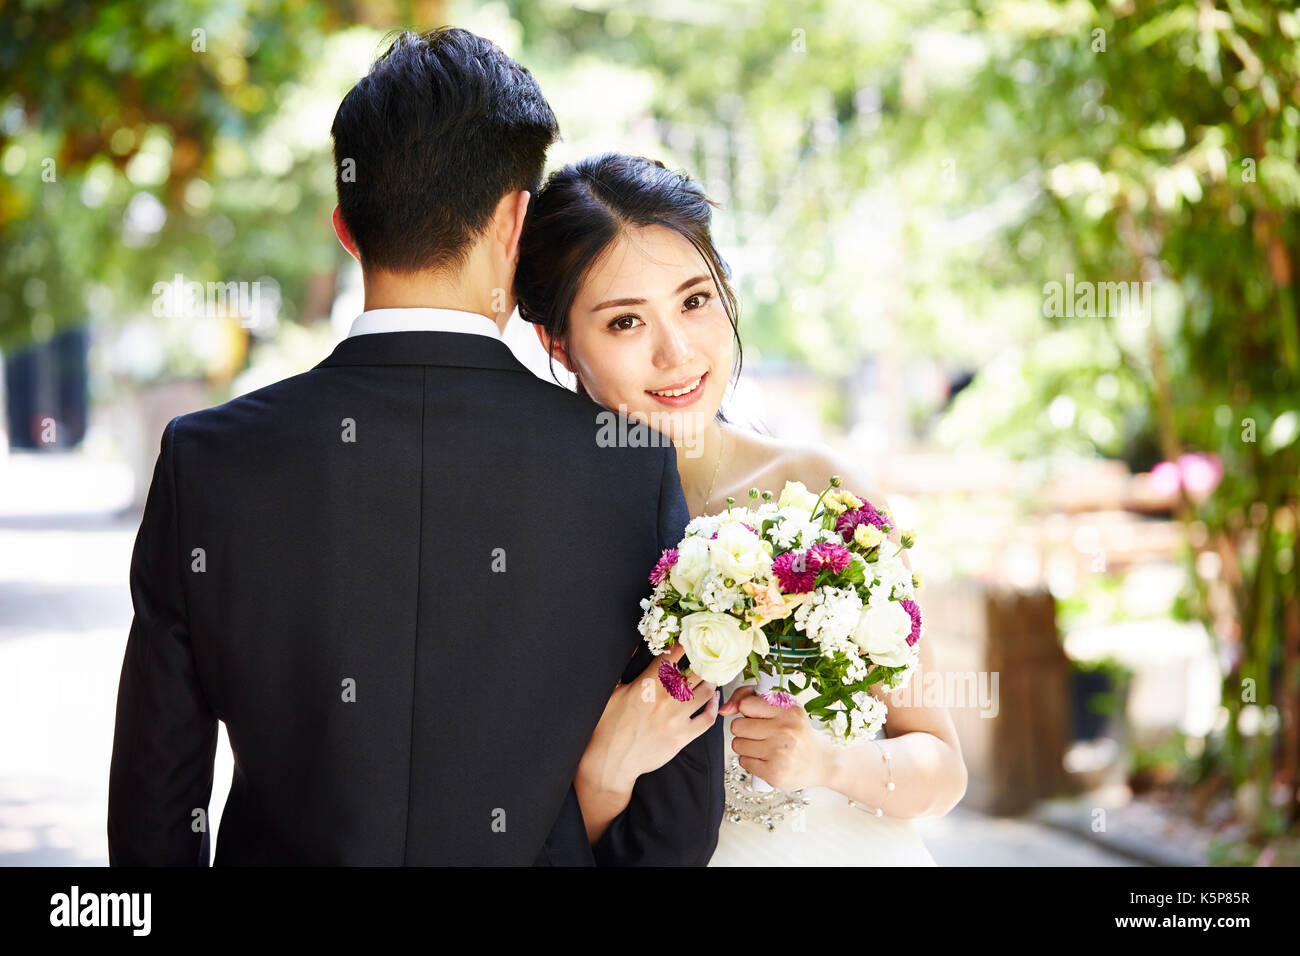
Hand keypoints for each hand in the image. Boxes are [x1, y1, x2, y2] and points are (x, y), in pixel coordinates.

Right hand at [577, 643, 719, 796]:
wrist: (612, 762)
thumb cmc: (608, 728)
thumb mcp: (611, 693)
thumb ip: (625, 670)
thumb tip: (632, 649)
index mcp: (647, 684)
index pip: (672, 656)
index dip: (684, 644)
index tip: (690, 640)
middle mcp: (665, 698)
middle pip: (695, 670)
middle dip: (703, 660)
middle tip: (708, 655)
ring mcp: (676, 718)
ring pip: (705, 691)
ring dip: (710, 680)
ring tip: (710, 675)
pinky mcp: (683, 736)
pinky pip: (708, 718)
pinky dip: (714, 706)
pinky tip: (714, 698)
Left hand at [723, 685, 836, 791]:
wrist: (821, 762)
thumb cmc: (797, 732)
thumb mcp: (783, 708)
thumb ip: (750, 698)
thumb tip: (724, 709)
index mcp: (788, 710)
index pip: (746, 704)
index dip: (746, 710)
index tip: (755, 715)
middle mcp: (785, 731)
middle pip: (737, 726)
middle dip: (743, 730)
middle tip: (759, 733)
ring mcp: (779, 753)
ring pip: (737, 744)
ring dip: (745, 746)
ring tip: (762, 747)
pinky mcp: (773, 773)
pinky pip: (743, 762)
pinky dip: (750, 761)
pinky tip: (765, 759)